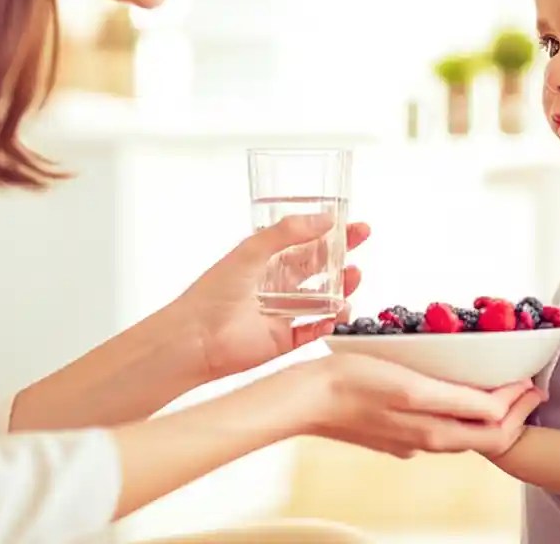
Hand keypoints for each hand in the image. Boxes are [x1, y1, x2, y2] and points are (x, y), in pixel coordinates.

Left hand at [176, 214, 370, 380]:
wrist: (197, 339)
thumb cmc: (213, 293)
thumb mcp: (251, 250)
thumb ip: (288, 233)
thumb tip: (324, 219)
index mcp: (267, 262)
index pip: (307, 244)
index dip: (332, 235)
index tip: (355, 226)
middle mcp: (278, 287)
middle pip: (320, 270)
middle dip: (343, 257)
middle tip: (362, 243)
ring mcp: (283, 314)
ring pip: (323, 301)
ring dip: (342, 290)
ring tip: (352, 278)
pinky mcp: (285, 341)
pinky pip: (314, 332)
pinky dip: (328, 324)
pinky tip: (335, 315)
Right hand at [293, 353, 546, 458]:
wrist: (304, 398)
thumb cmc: (353, 383)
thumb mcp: (414, 386)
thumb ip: (459, 400)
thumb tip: (501, 406)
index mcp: (435, 433)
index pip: (496, 430)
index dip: (521, 407)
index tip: (535, 382)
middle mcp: (425, 442)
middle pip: (483, 437)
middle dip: (512, 414)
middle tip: (528, 388)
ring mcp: (408, 441)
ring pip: (460, 433)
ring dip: (486, 413)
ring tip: (500, 388)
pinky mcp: (392, 434)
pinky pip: (437, 427)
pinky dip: (458, 412)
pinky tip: (453, 393)